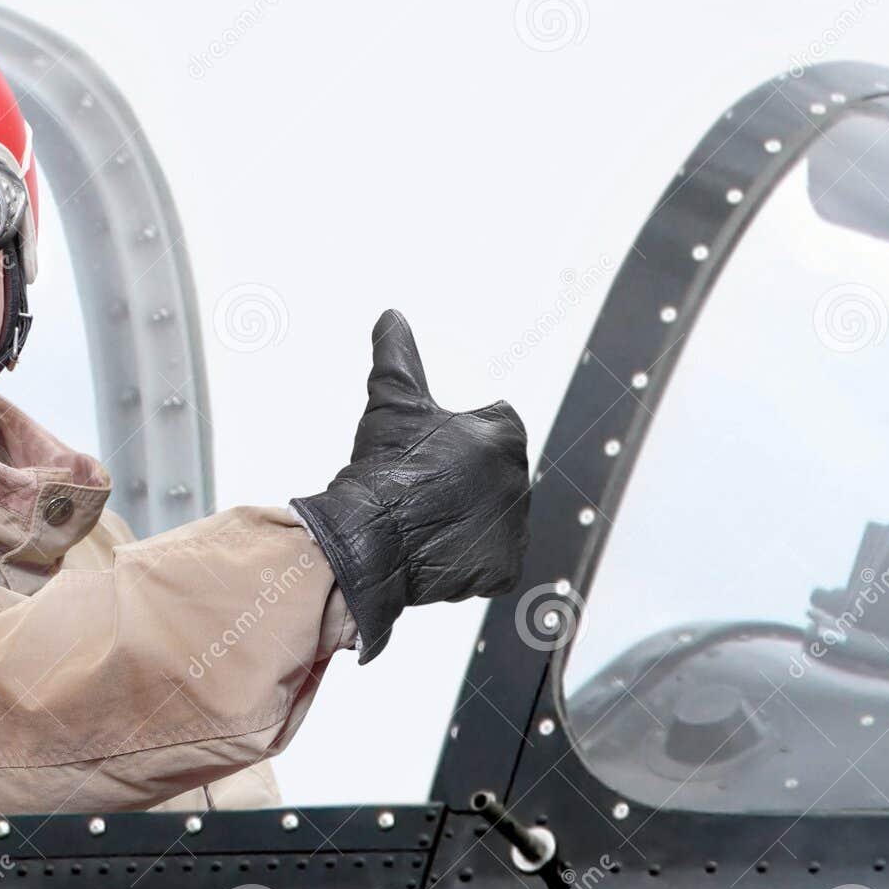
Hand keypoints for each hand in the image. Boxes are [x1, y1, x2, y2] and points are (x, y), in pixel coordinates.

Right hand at [290, 309, 530, 662]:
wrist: (370, 535)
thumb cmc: (384, 467)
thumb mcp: (392, 400)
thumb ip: (398, 355)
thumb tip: (392, 318)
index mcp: (505, 435)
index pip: (495, 429)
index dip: (461, 438)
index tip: (433, 451)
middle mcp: (519, 482)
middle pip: (494, 477)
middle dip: (465, 480)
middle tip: (423, 487)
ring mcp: (513, 530)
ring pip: (492, 519)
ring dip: (467, 519)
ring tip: (424, 519)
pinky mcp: (502, 570)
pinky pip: (490, 561)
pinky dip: (467, 558)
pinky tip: (436, 548)